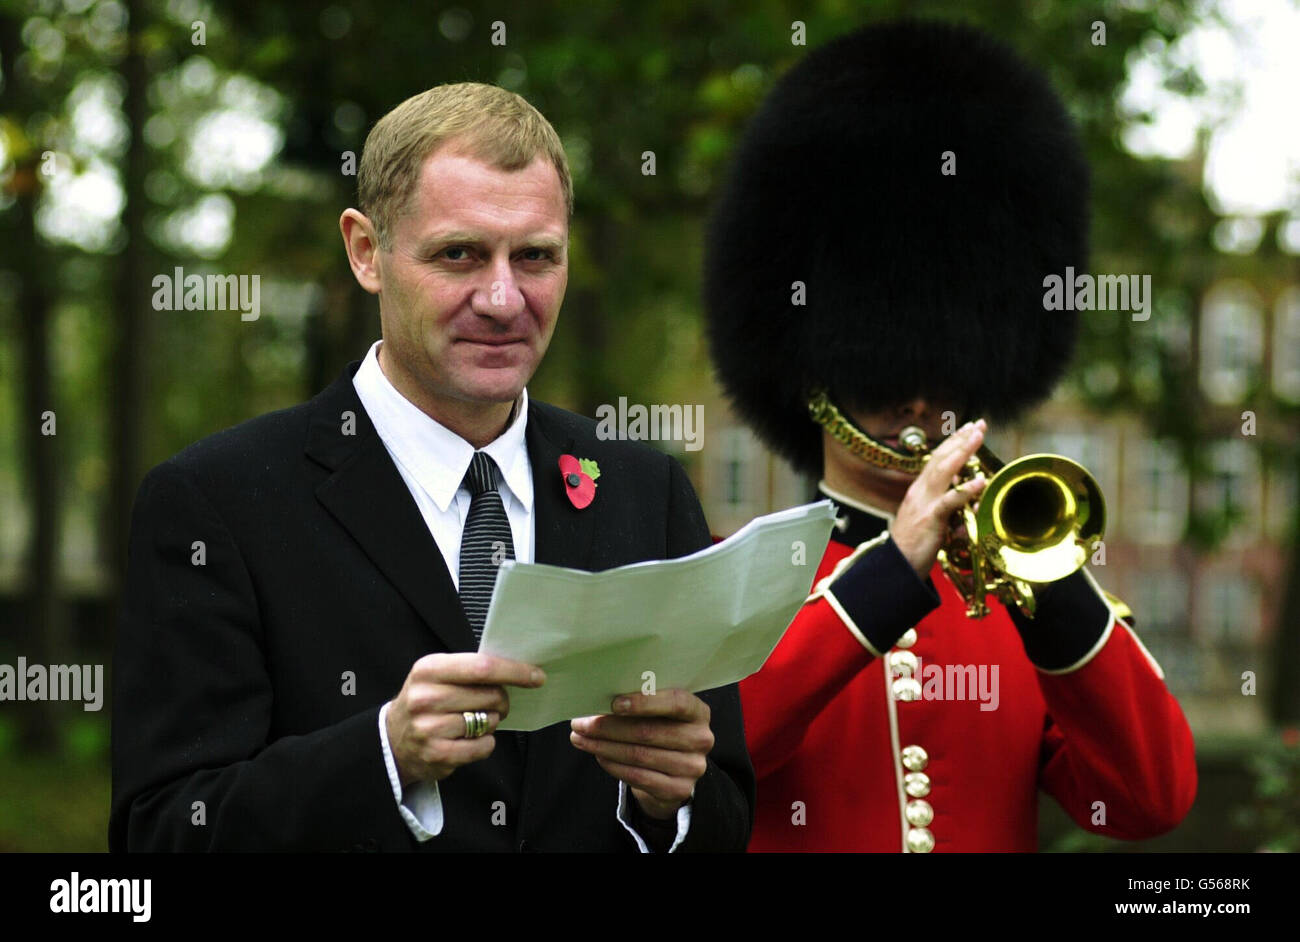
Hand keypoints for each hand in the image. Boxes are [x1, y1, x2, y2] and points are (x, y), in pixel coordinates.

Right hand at [385, 653, 544, 787]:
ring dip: (492, 722)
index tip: (537, 676)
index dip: (514, 671)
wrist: (392, 740)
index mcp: (429, 669)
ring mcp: (429, 728)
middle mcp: (425, 697)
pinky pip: (482, 746)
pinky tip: (471, 738)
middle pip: (489, 695)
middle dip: (503, 699)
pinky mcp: (436, 754)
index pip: (482, 667)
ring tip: (476, 720)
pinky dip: (485, 743)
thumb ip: (470, 669)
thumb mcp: (438, 675)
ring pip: (488, 721)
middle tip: (499, 703)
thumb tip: (519, 669)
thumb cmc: (426, 702)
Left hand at [569, 689, 713, 819]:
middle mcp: (701, 738)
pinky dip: (614, 765)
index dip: (645, 702)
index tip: (614, 703)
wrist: (675, 769)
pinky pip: (639, 777)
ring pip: (639, 755)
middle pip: (649, 732)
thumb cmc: (661, 729)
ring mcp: (692, 766)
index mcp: (698, 711)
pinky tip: (599, 755)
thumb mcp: (661, 712)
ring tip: (581, 738)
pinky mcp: (679, 789)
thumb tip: (599, 698)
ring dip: (604, 746)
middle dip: (608, 727)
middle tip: (580, 723)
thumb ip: (642, 703)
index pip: (676, 702)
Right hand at [890, 419, 988, 577]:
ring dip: (963, 452)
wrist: (896, 567)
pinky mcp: (930, 519)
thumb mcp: (928, 521)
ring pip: (944, 471)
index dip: (952, 443)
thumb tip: (964, 500)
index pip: (936, 460)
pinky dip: (965, 490)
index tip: (968, 429)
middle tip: (978, 424)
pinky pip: (949, 501)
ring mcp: (924, 503)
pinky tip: (980, 481)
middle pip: (941, 459)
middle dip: (960, 439)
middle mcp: (919, 492)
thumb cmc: (913, 547)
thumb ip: (945, 507)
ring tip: (978, 438)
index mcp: (918, 491)